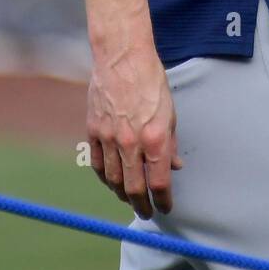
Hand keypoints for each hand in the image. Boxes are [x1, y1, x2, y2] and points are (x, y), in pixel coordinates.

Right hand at [86, 44, 182, 218]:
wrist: (123, 57)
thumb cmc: (151, 81)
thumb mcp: (170, 112)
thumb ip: (170, 143)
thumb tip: (174, 166)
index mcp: (155, 137)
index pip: (159, 182)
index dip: (163, 200)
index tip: (165, 207)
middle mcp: (131, 142)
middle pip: (134, 188)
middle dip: (142, 206)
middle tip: (146, 212)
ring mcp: (109, 138)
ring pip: (113, 180)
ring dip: (122, 194)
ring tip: (130, 198)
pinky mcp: (94, 131)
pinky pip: (97, 164)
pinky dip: (104, 177)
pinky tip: (112, 181)